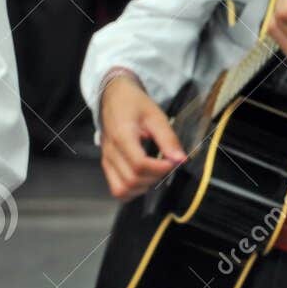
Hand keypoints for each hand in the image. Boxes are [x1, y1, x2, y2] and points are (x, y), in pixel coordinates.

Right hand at [100, 76, 185, 199]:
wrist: (114, 97)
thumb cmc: (134, 105)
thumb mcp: (156, 116)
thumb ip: (168, 139)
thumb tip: (180, 159)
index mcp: (122, 136)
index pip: (139, 165)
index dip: (160, 168)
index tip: (173, 161)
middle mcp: (110, 151)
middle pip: (132, 180)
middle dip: (155, 177)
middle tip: (166, 164)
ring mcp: (106, 160)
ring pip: (122, 189)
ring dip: (143, 186)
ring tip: (155, 171)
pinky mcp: (106, 165)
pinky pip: (116, 188)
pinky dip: (132, 190)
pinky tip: (144, 178)